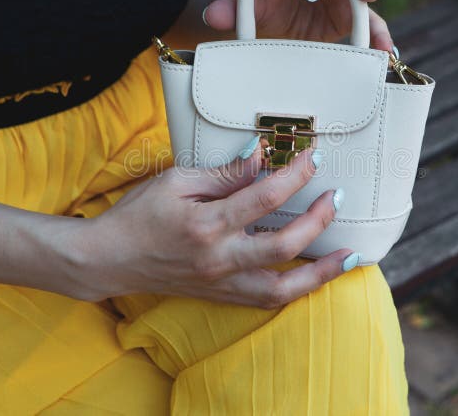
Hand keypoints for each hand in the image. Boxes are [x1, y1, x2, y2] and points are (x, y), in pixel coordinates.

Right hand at [69, 138, 355, 307]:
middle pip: (284, 244)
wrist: (109, 259)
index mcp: (207, 224)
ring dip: (320, 273)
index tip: (313, 158)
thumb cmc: (138, 215)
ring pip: (282, 288)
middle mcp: (219, 258)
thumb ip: (222, 174)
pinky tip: (314, 277)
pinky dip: (295, 289)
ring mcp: (221, 282)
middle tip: (335, 198)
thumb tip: (260, 158)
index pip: (264, 197)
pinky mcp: (220, 296)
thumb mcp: (176, 181)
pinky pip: (265, 300)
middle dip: (318, 219)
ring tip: (348, 256)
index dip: (295, 175)